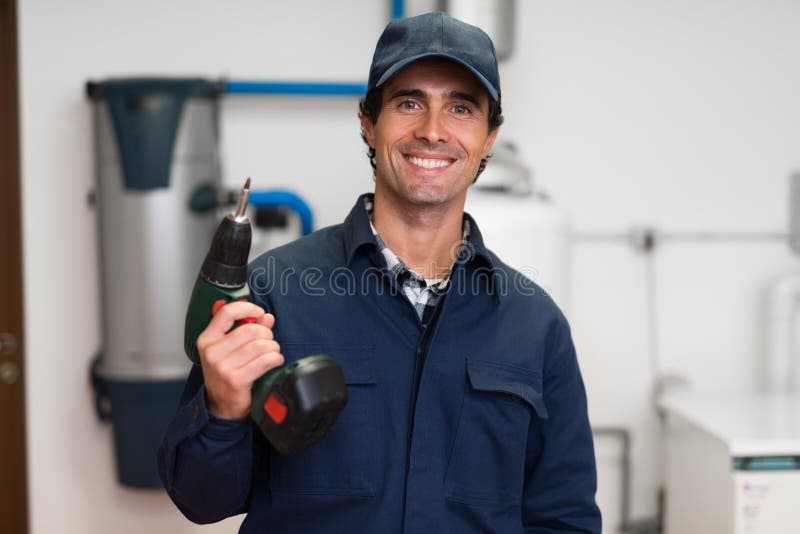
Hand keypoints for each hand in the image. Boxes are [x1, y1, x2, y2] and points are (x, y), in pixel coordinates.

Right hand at [195, 301, 283, 418]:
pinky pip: (265, 360)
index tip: (259, 312)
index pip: (226, 312)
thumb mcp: (231, 350)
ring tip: (272, 353)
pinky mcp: (235, 380)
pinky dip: (276, 359)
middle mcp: (211, 352)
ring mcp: (222, 367)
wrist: (221, 406)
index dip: (247, 308)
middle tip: (268, 342)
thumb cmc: (227, 374)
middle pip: (250, 330)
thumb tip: (267, 317)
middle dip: (267, 334)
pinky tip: (275, 361)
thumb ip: (249, 329)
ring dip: (273, 348)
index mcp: (207, 339)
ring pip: (260, 345)